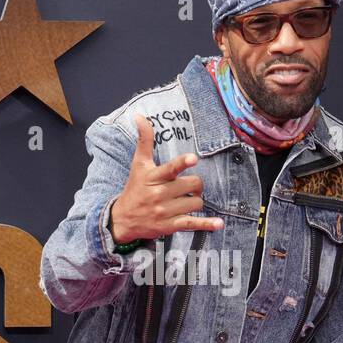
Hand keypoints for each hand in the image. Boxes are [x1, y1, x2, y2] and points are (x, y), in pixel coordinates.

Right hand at [109, 114, 224, 243]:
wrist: (123, 219)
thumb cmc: (135, 189)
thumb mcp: (138, 164)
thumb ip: (144, 141)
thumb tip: (139, 116)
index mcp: (153, 177)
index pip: (170, 168)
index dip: (182, 163)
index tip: (193, 158)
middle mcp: (159, 194)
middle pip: (192, 185)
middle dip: (196, 185)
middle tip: (189, 186)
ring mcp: (165, 211)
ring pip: (196, 203)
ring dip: (196, 201)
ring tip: (186, 201)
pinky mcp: (170, 226)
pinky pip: (192, 224)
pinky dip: (207, 224)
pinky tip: (218, 224)